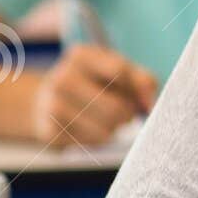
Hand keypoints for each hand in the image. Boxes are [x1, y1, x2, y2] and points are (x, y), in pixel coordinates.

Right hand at [30, 43, 157, 146]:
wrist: (46, 101)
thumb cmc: (93, 83)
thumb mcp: (118, 71)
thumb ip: (142, 81)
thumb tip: (151, 104)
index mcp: (81, 55)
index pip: (120, 71)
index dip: (138, 90)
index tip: (143, 100)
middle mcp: (63, 77)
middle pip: (116, 107)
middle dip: (129, 115)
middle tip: (127, 114)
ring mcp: (52, 104)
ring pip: (106, 129)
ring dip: (115, 129)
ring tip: (106, 120)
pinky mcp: (50, 131)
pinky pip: (92, 142)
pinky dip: (98, 138)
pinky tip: (88, 128)